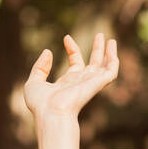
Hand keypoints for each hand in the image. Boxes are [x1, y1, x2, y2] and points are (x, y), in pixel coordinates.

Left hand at [24, 33, 118, 148]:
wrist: (51, 113)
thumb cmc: (41, 104)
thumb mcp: (34, 82)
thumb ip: (39, 67)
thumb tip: (48, 52)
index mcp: (68, 83)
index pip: (75, 63)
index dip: (72, 48)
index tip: (66, 38)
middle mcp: (81, 83)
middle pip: (93, 65)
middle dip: (97, 50)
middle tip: (100, 35)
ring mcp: (90, 84)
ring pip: (105, 67)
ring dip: (109, 53)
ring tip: (110, 39)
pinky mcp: (97, 84)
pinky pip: (111, 71)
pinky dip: (113, 60)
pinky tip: (111, 47)